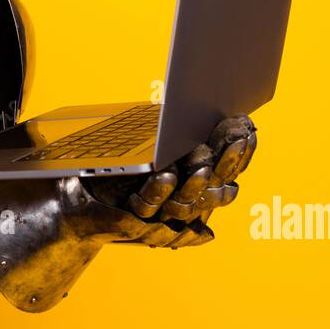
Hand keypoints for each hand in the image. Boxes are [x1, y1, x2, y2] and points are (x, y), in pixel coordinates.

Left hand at [83, 114, 257, 248]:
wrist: (79, 197)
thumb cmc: (121, 163)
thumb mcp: (156, 142)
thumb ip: (185, 131)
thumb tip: (224, 113)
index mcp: (194, 184)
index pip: (226, 170)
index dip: (240, 153)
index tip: (250, 128)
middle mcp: (182, 202)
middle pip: (214, 186)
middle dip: (228, 161)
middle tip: (240, 136)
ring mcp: (160, 214)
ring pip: (186, 201)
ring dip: (197, 182)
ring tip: (204, 156)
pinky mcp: (132, 215)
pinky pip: (150, 203)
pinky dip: (161, 191)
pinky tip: (166, 174)